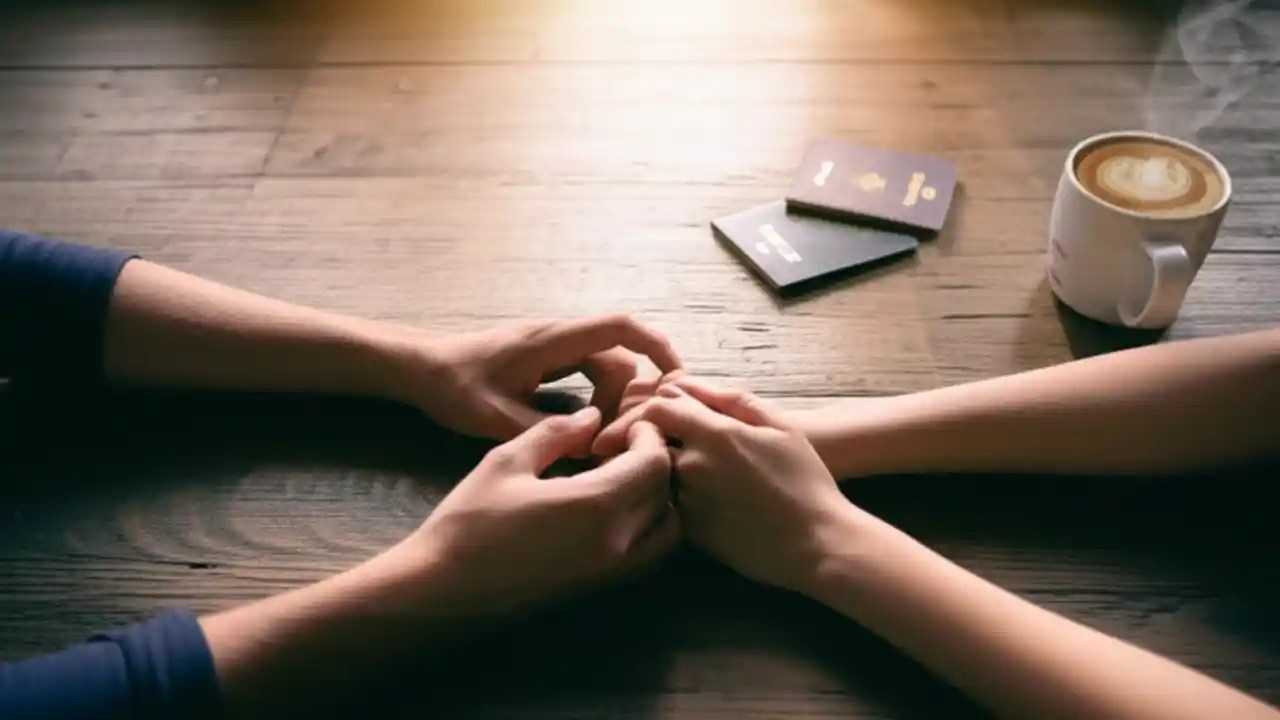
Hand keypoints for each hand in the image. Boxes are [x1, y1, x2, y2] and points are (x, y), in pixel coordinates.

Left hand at [390, 315, 681, 439]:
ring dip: (610, 401)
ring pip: (605, 368)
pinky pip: (587, 374)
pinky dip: (595, 399)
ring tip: (596, 441)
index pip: (621, 328)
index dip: (657, 347)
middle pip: (619, 357)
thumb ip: (547, 430)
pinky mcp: (547, 359)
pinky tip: (583, 431)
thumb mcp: (496, 417)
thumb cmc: (453, 386)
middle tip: (613, 440)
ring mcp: (554, 347)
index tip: (678, 378)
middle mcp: (559, 337)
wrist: (420, 368)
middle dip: (627, 397)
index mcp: (553, 341)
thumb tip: (594, 442)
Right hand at [396, 405, 679, 613]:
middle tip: (625, 444)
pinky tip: (612, 508)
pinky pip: (649, 555)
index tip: (625, 423)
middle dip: (655, 462)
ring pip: (668, 530)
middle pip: (666, 494)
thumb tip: (592, 416)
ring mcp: (612, 572)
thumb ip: (555, 434)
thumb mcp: (506, 462)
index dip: (648, 436)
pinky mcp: (602, 589)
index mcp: (596, 506)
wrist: (443, 591)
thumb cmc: (468, 523)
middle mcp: (617, 544)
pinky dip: (649, 527)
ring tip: (623, 476)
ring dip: (658, 498)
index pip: (655, 463)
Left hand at [618, 378, 855, 592]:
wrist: (816, 544)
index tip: (676, 412)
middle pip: (655, 441)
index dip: (663, 406)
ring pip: (664, 474)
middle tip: (696, 445)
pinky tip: (719, 503)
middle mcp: (692, 466)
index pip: (658, 408)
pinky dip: (686, 498)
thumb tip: (688, 383)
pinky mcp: (689, 531)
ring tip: (717, 478)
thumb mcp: (781, 427)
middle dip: (667, 437)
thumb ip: (733, 399)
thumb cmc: (805, 480)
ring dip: (676, 469)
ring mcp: (687, 501)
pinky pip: (674, 504)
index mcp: (714, 434)